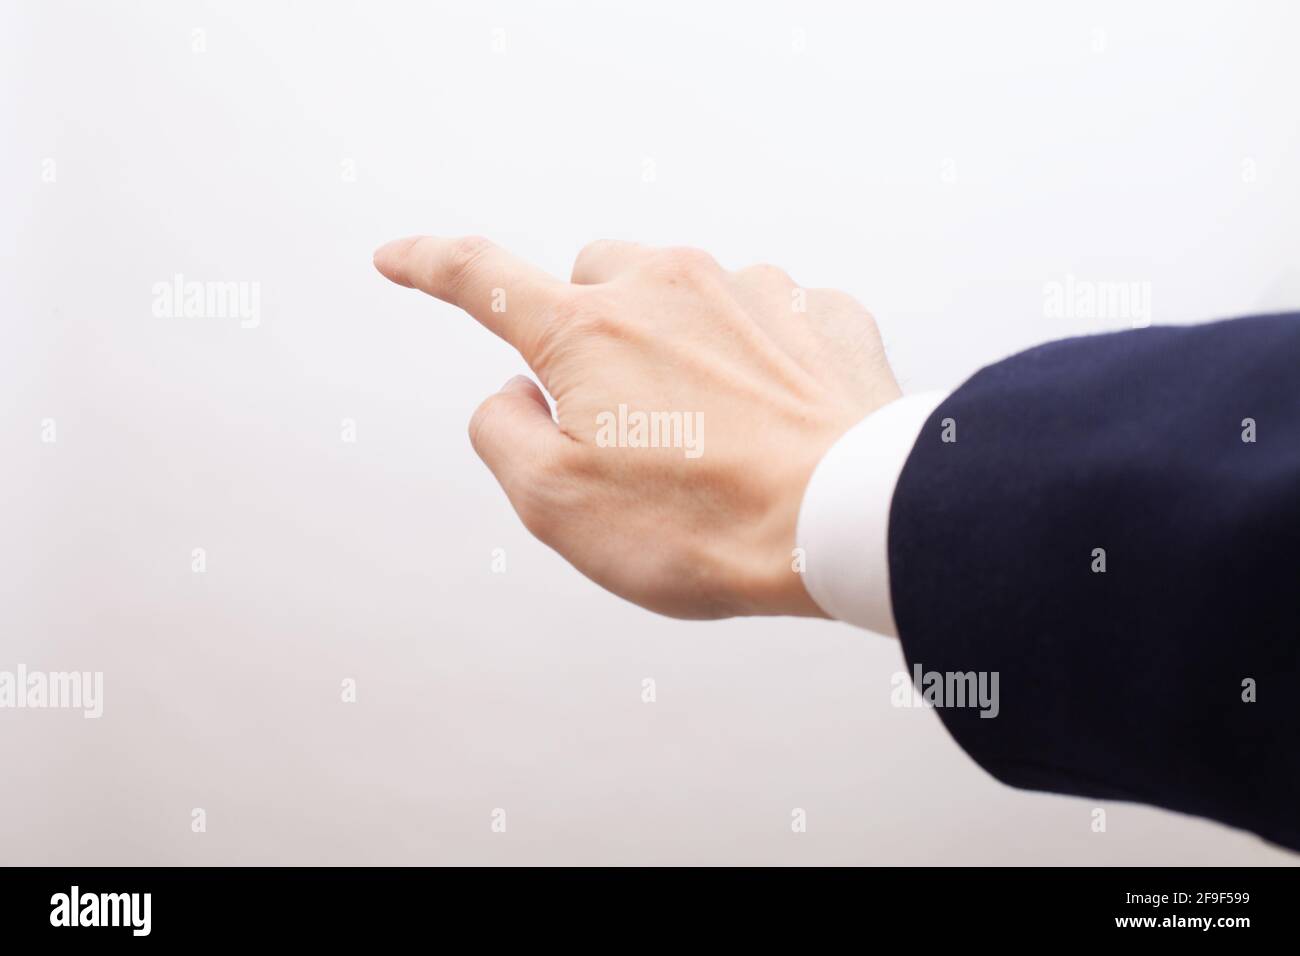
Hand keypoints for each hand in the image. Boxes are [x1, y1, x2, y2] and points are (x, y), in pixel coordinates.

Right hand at [373, 237, 900, 618]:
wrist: (851, 520)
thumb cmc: (701, 524)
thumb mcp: (557, 507)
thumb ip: (504, 436)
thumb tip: (513, 393)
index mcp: (587, 329)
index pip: (480, 278)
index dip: (429, 265)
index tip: (398, 257)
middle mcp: (666, 284)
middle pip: (593, 273)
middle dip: (588, 326)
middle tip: (621, 417)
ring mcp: (751, 290)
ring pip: (684, 292)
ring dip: (678, 342)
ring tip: (713, 433)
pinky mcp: (819, 313)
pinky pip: (765, 316)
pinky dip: (755, 355)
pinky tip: (775, 417)